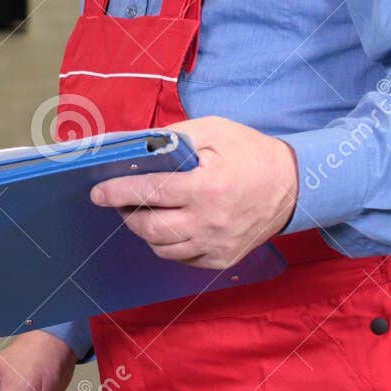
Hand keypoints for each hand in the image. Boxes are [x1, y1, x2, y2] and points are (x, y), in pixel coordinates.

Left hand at [90, 115, 297, 269]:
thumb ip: (174, 137)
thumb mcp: (214, 130)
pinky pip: (182, 259)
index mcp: (206, 186)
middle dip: (127, 214)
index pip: (150, 192)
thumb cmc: (250, 153)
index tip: (98, 193)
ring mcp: (216, 245)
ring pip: (163, 248)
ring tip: (143, 213)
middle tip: (120, 202)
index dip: (118, 192)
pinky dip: (168, 244)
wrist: (293, 185)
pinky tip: (169, 226)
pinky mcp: (222, 259)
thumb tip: (137, 147)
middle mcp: (209, 221)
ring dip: (145, 231)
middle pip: (150, 228)